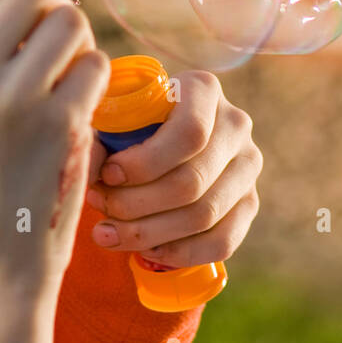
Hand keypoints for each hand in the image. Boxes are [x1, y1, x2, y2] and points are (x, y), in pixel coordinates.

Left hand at [83, 70, 261, 266]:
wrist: (163, 131)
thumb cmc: (131, 119)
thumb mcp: (115, 113)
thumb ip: (100, 135)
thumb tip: (91, 171)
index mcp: (203, 89)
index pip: (189, 133)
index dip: (145, 162)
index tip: (107, 175)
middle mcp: (235, 124)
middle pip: (192, 181)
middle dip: (137, 204)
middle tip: (99, 207)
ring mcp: (247, 165)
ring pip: (205, 215)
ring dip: (150, 233)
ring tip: (108, 233)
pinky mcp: (250, 202)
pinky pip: (223, 241)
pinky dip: (181, 253)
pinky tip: (146, 250)